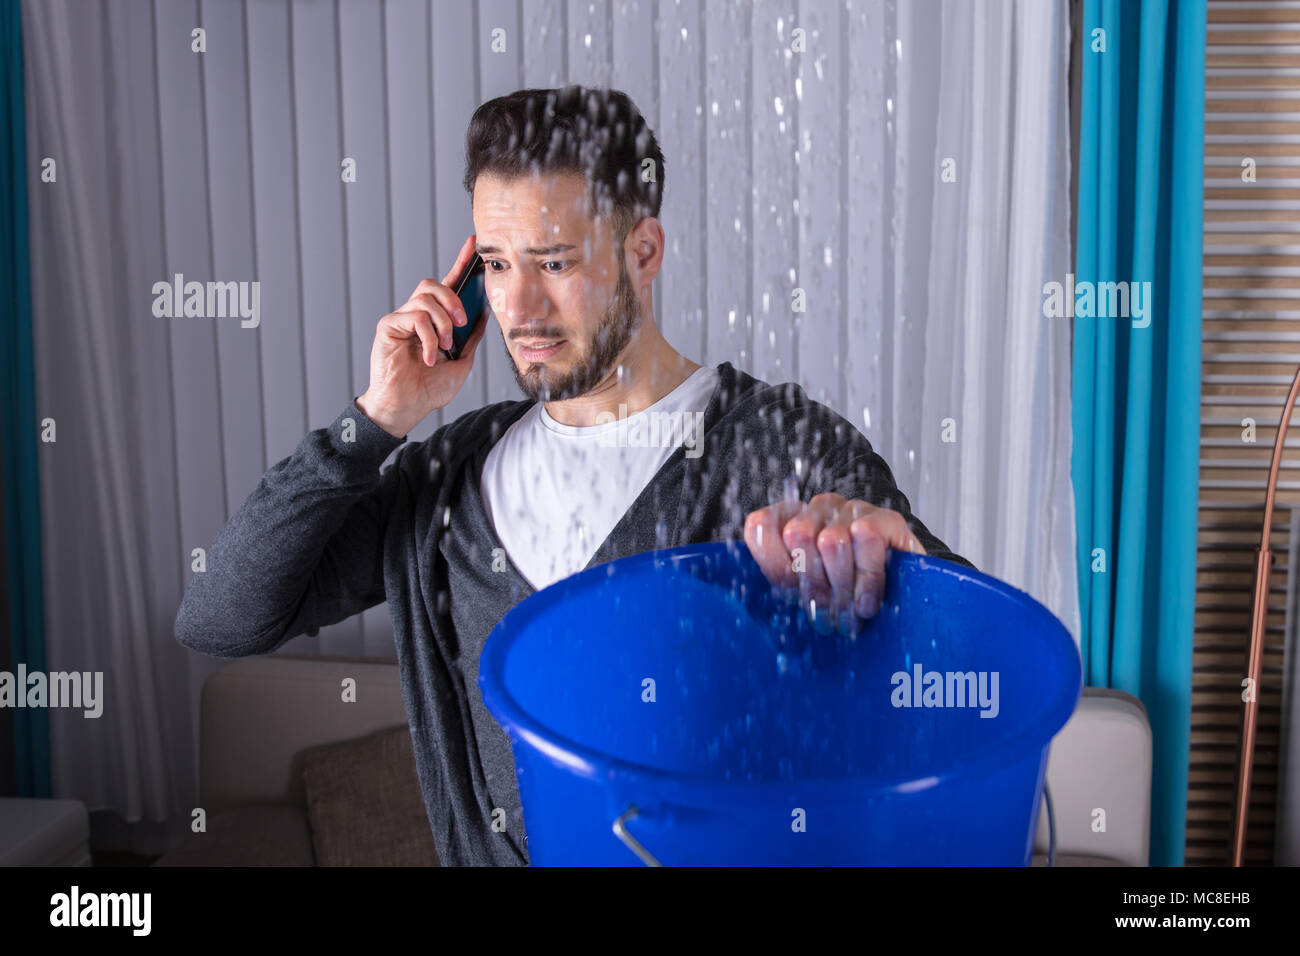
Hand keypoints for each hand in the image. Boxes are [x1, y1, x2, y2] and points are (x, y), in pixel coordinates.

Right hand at [356, 234, 488, 436]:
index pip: (449, 284)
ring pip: (426, 299)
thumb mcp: (462, 362)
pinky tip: (430, 357)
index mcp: (436, 320)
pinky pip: (414, 317)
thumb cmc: (429, 388)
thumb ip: (471, 337)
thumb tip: (485, 313)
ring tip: (443, 347)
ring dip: (442, 323)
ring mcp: (402, 319)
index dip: (461, 262)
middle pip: (434, 284)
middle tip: (460, 323)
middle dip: (453, 299)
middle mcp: (417, 314)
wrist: (407, 407)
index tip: (474, 244)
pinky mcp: (389, 325)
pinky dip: (428, 337)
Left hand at [743, 492, 926, 633]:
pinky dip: (868, 578)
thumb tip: (767, 583)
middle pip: (797, 535)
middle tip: (829, 607)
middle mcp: (817, 510)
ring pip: (832, 540)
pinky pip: (868, 537)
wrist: (901, 607)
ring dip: (842, 585)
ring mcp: (852, 511)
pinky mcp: (887, 519)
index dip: (776, 565)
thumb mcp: (803, 601)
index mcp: (787, 523)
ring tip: (850, 607)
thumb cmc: (843, 604)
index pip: (760, 526)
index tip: (793, 591)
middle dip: (814, 581)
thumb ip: (782, 585)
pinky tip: (868, 601)